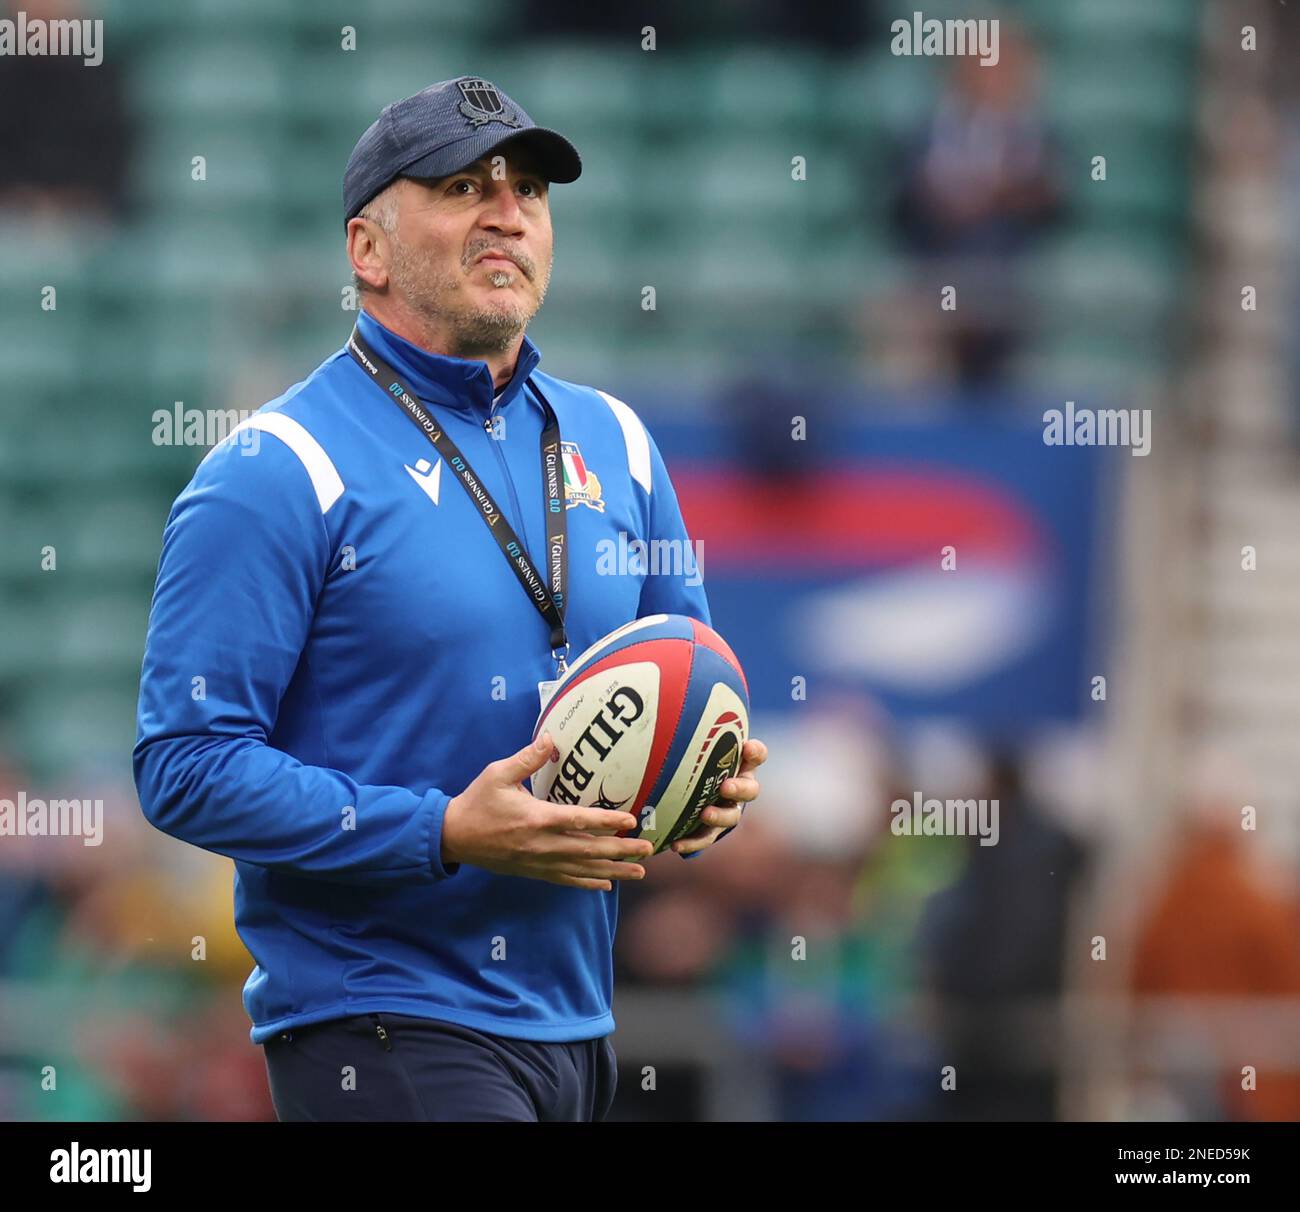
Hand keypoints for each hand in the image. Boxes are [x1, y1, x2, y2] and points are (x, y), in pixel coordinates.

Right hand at [442, 732, 654, 890]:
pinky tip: (606, 885)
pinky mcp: (533, 871)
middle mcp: (542, 845)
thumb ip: (527, 758)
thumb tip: (551, 738)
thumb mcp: (498, 773)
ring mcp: (539, 862)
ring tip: (639, 873)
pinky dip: (587, 883)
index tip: (631, 821)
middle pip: (590, 850)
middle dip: (621, 851)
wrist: (454, 837)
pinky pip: (565, 880)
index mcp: (537, 818)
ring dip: (613, 871)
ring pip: (583, 869)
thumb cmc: (477, 802)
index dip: (607, 822)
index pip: (580, 821)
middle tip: (649, 850)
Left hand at [671, 737, 766, 856]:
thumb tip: (671, 694)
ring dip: (720, 816)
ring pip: (731, 817)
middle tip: (726, 786)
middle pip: (749, 789)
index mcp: (739, 764)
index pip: (756, 754)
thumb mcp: (692, 741)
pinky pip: (704, 839)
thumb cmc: (691, 757)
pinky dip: (692, 842)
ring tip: (705, 814)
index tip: (747, 747)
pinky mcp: (709, 831)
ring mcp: (726, 811)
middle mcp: (738, 787)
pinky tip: (675, 845)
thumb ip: (689, 726)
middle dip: (740, 788)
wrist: (683, 792)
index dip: (755, 752)